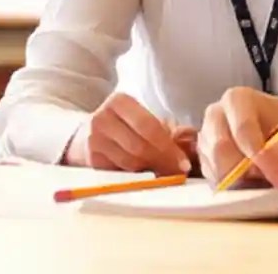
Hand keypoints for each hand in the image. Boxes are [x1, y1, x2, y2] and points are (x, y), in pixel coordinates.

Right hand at [63, 92, 189, 175]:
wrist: (87, 132)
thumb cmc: (125, 124)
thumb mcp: (142, 117)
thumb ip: (166, 128)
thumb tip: (190, 142)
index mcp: (119, 102)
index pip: (148, 126)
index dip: (168, 146)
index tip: (183, 162)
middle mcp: (102, 118)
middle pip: (139, 146)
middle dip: (163, 161)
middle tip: (179, 171)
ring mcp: (93, 140)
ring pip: (129, 162)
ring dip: (152, 170)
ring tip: (167, 172)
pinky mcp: (91, 159)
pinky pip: (120, 172)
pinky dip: (137, 176)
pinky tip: (148, 175)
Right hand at [197, 87, 277, 188]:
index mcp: (236, 99)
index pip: (243, 129)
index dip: (262, 157)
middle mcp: (215, 115)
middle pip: (221, 149)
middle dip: (246, 172)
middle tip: (272, 183)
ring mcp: (206, 138)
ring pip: (215, 168)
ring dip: (242, 182)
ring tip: (266, 181)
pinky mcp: (204, 159)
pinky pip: (214, 179)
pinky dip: (235, 188)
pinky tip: (254, 182)